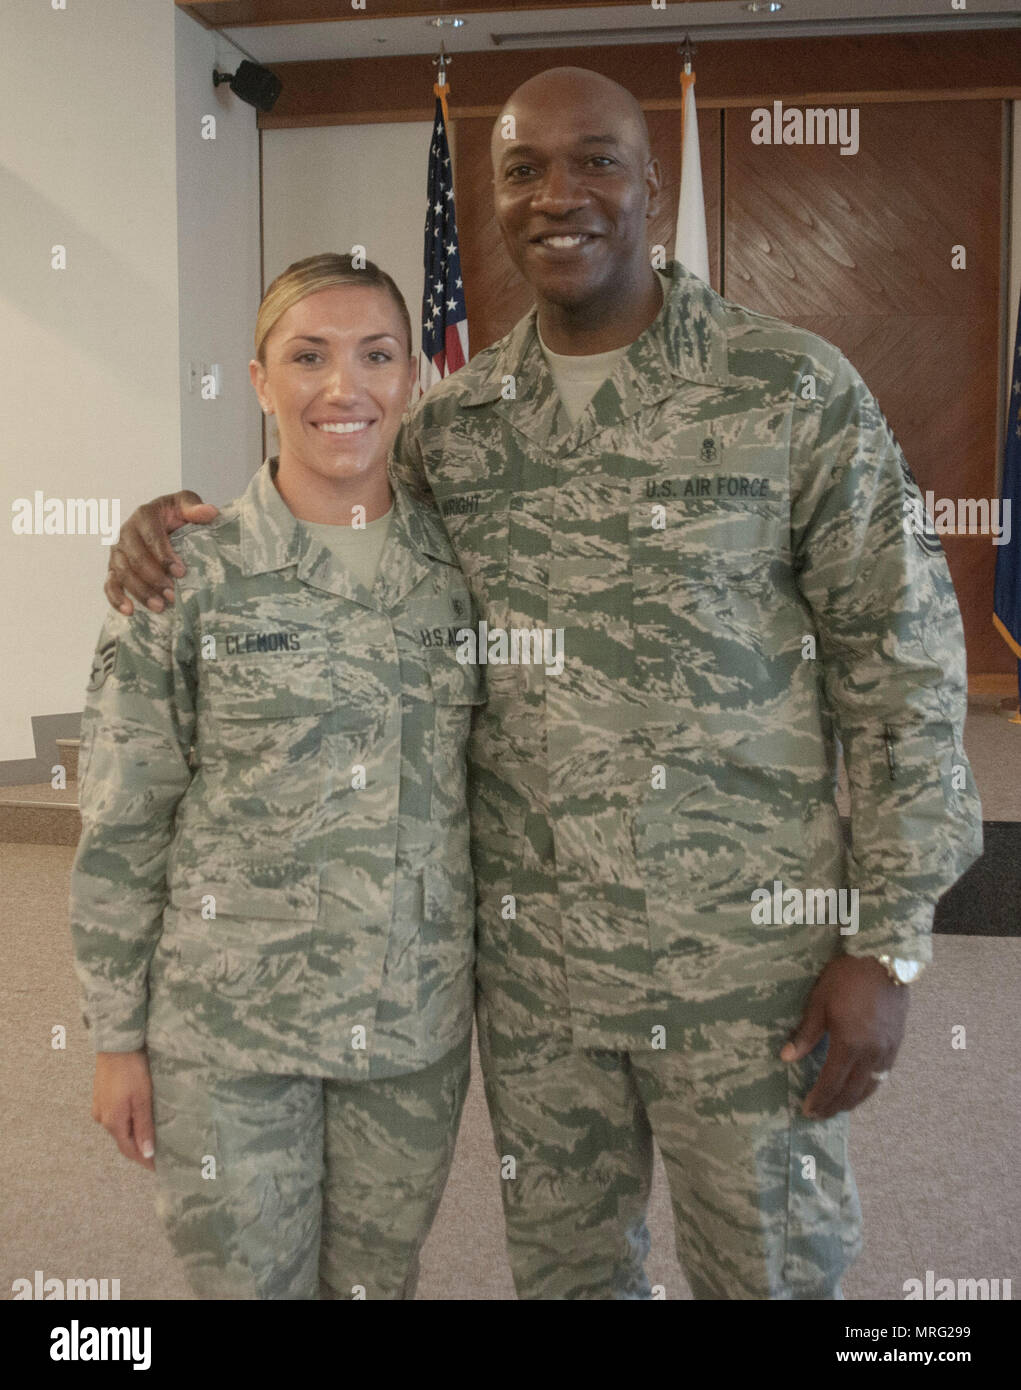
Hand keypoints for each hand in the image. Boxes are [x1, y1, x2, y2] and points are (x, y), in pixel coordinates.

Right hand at [92, 1049, 155, 1170]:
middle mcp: (102, 1118)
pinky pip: (116, 1116)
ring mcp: (100, 1107)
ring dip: (133, 1134)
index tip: (157, 1168)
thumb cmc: (132, 1071)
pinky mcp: (101, 1096)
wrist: (116, 1045)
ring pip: (119, 1127)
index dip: (143, 1160)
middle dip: (139, 1148)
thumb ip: (144, 1127)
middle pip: (123, 1140)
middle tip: (158, 1154)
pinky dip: (128, 1121)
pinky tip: (138, 1118)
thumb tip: (147, 1153)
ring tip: (151, 1137)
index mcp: (113, 1122)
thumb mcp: (142, 1100)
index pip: (129, 1150)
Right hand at [105, 491, 218, 614]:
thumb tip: (209, 512)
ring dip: (140, 592)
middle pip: (135, 558)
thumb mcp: (185, 505)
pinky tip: (130, 611)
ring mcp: (117, 551)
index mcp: (144, 515)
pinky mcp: (113, 567)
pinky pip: (109, 584)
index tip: (180, 572)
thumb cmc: (175, 514)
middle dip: (154, 578)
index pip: (151, 537)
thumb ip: (194, 507)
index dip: (164, 555)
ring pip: (122, 573)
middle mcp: (126, 532)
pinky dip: (116, 598)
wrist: (164, 521)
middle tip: (172, 594)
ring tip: (160, 606)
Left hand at [780, 955, 908, 1119]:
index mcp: (849, 1044)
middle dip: (834, 1106)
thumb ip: (806, 1034)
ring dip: (853, 1100)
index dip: (820, 1099)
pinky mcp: (897, 1043)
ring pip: (871, 1086)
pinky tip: (861, 1087)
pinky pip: (883, 1074)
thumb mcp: (820, 1002)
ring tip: (838, 1107)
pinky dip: (869, 1086)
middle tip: (820, 1115)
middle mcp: (871, 1053)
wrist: (885, 959)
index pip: (832, 1082)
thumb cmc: (846, 976)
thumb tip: (787, 1058)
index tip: (808, 1110)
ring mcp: (888, 1050)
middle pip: (852, 1091)